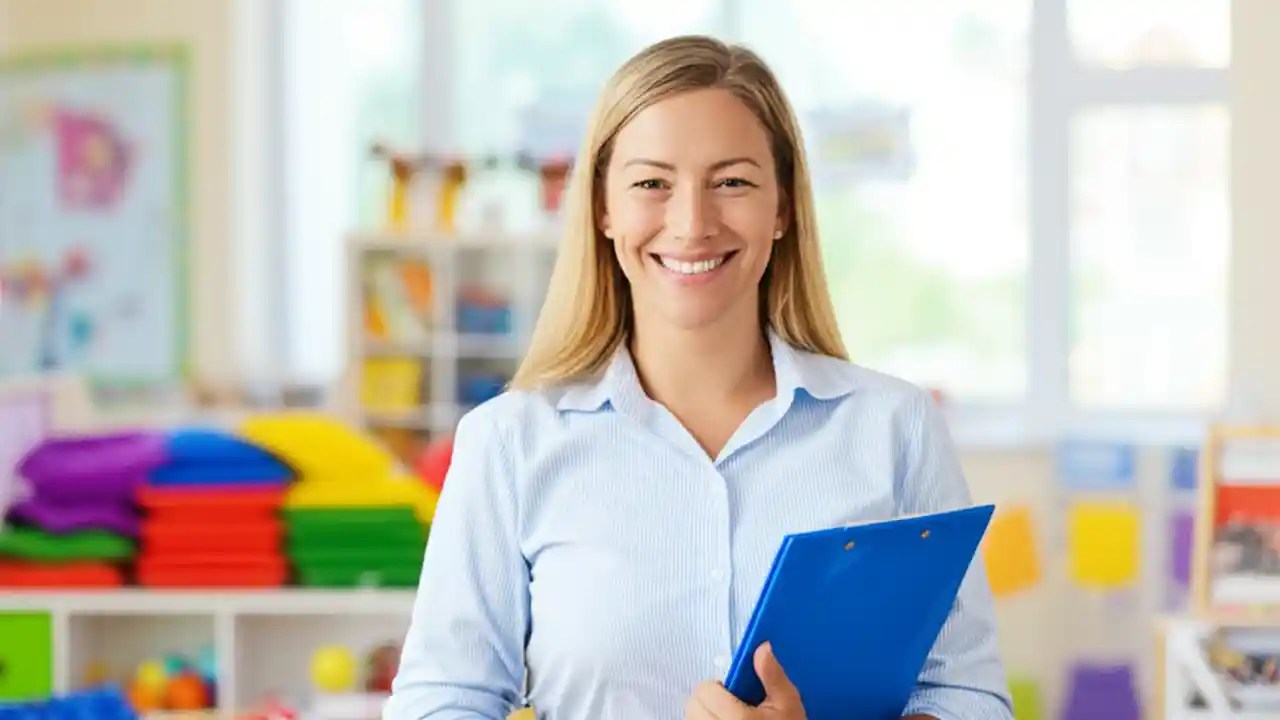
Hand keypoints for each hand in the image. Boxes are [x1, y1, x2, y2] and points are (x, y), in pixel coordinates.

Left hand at [684, 642, 805, 718]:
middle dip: (708, 701)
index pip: (704, 690)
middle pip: (693, 705)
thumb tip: (761, 647)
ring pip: (691, 719)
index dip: (718, 687)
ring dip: (703, 715)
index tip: (735, 694)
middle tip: (731, 707)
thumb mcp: (788, 704)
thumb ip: (772, 676)